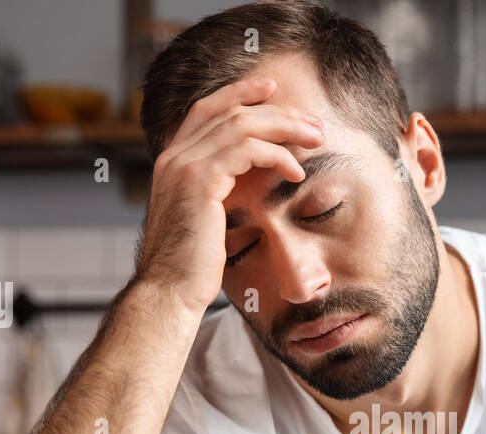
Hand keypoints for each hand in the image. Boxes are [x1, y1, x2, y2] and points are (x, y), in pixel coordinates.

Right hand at [134, 74, 325, 313]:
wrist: (169, 292)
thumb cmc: (191, 267)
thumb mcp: (203, 221)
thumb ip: (216, 194)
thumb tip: (243, 186)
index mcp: (172, 162)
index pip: (206, 111)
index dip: (238, 94)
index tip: (272, 89)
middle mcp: (173, 157)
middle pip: (228, 111)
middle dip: (275, 111)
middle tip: (311, 123)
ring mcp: (183, 165)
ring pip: (241, 124)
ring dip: (285, 128)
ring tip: (315, 140)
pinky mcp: (200, 181)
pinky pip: (246, 150)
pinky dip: (276, 155)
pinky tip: (295, 170)